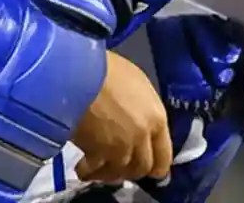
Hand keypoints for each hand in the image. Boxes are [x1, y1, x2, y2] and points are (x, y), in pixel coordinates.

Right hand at [72, 51, 172, 183]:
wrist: (80, 75)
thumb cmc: (109, 70)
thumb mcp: (138, 85)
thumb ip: (144, 110)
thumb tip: (139, 122)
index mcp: (157, 119)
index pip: (164, 156)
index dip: (157, 166)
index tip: (150, 169)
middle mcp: (142, 138)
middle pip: (142, 168)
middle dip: (132, 170)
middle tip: (120, 166)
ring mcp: (120, 149)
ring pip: (119, 173)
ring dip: (109, 173)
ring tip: (99, 168)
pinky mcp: (96, 154)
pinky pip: (94, 172)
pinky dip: (88, 172)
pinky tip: (82, 167)